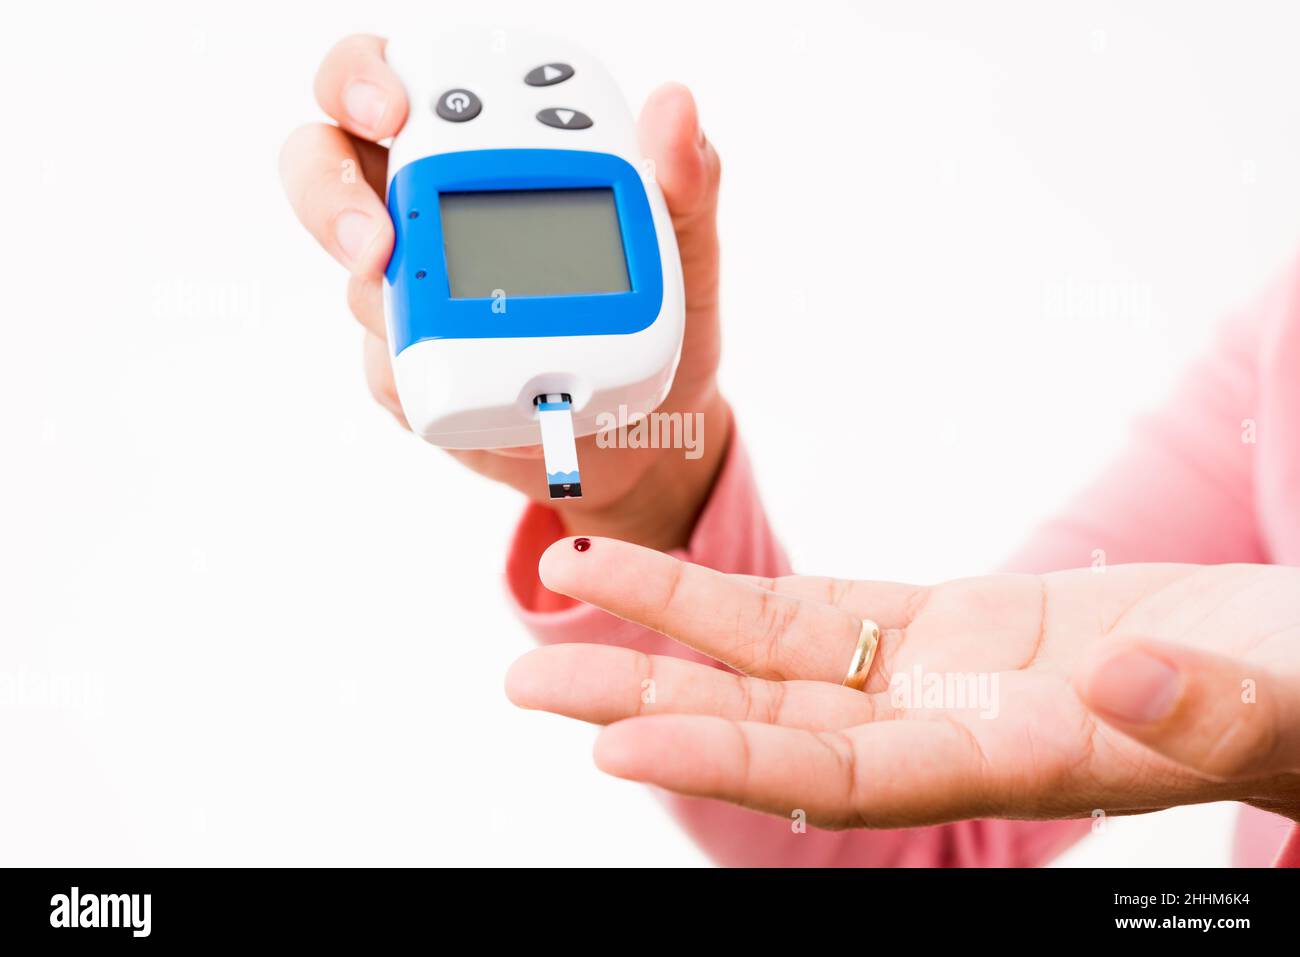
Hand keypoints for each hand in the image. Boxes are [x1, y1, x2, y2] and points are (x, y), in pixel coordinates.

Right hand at [279, 36, 728, 549]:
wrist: (645, 429)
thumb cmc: (652, 314)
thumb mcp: (684, 243)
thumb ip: (683, 176)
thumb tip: (674, 108)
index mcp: (483, 148)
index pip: (394, 83)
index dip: (362, 77)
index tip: (393, 110)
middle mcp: (427, 206)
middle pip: (325, 167)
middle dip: (330, 196)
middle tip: (380, 244)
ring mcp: (410, 290)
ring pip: (354, 282)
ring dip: (397, 309)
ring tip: (472, 339)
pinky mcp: (410, 369)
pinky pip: (386, 372)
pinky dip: (425, 383)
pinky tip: (489, 397)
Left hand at [506, 537, 1299, 827]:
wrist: (1290, 657)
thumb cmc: (1292, 692)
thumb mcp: (1277, 698)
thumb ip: (1204, 706)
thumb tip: (1132, 681)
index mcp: (1009, 765)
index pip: (839, 779)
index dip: (728, 762)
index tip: (619, 746)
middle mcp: (942, 727)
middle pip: (765, 720)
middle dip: (645, 701)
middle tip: (529, 684)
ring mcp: (931, 672)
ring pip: (769, 655)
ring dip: (665, 630)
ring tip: (565, 591)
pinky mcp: (940, 619)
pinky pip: (815, 607)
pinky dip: (735, 593)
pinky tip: (659, 576)